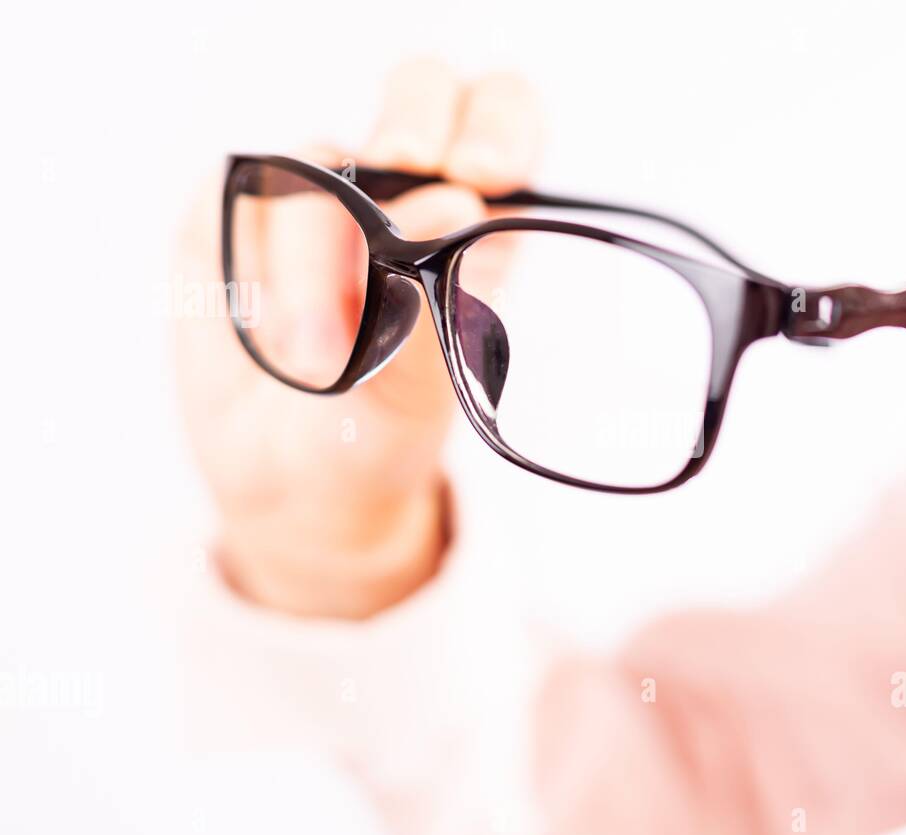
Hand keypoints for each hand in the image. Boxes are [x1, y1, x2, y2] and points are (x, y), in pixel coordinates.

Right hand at [174, 58, 542, 617]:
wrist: (295, 488)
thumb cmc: (378, 432)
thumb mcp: (421, 389)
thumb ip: (434, 297)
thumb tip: (452, 200)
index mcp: (469, 229)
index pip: (500, 127)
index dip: (497, 125)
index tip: (480, 174)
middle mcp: (395, 197)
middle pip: (416, 96)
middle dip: (414, 119)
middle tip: (405, 161)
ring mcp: (310, 201)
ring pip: (313, 162)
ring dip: (314, 261)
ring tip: (319, 361)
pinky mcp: (232, 220)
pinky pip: (227, 200)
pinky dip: (242, 262)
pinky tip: (257, 328)